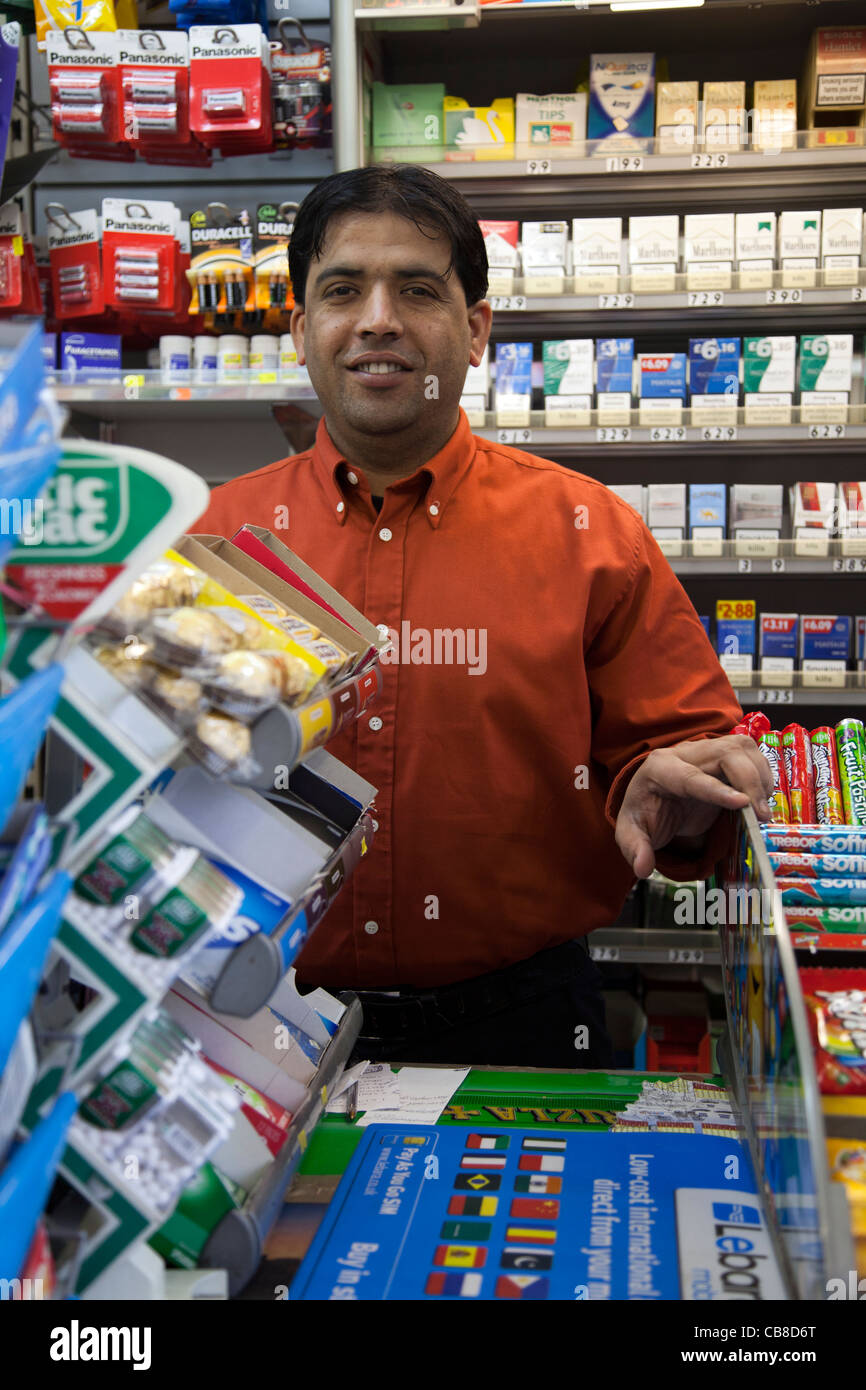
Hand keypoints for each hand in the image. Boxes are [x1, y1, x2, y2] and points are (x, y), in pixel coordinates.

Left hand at [614, 734, 772, 878]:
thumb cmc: (645, 813)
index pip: (690, 778)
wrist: (655, 797)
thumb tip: (643, 868)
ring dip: (760, 777)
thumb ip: (635, 848)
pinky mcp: (726, 754)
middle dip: (749, 782)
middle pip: (725, 754)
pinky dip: (763, 776)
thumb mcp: (631, 832)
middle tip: (761, 816)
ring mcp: (708, 749)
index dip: (717, 791)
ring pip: (742, 749)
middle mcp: (685, 753)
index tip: (742, 804)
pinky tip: (762, 800)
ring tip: (763, 811)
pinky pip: (752, 755)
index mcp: (659, 769)